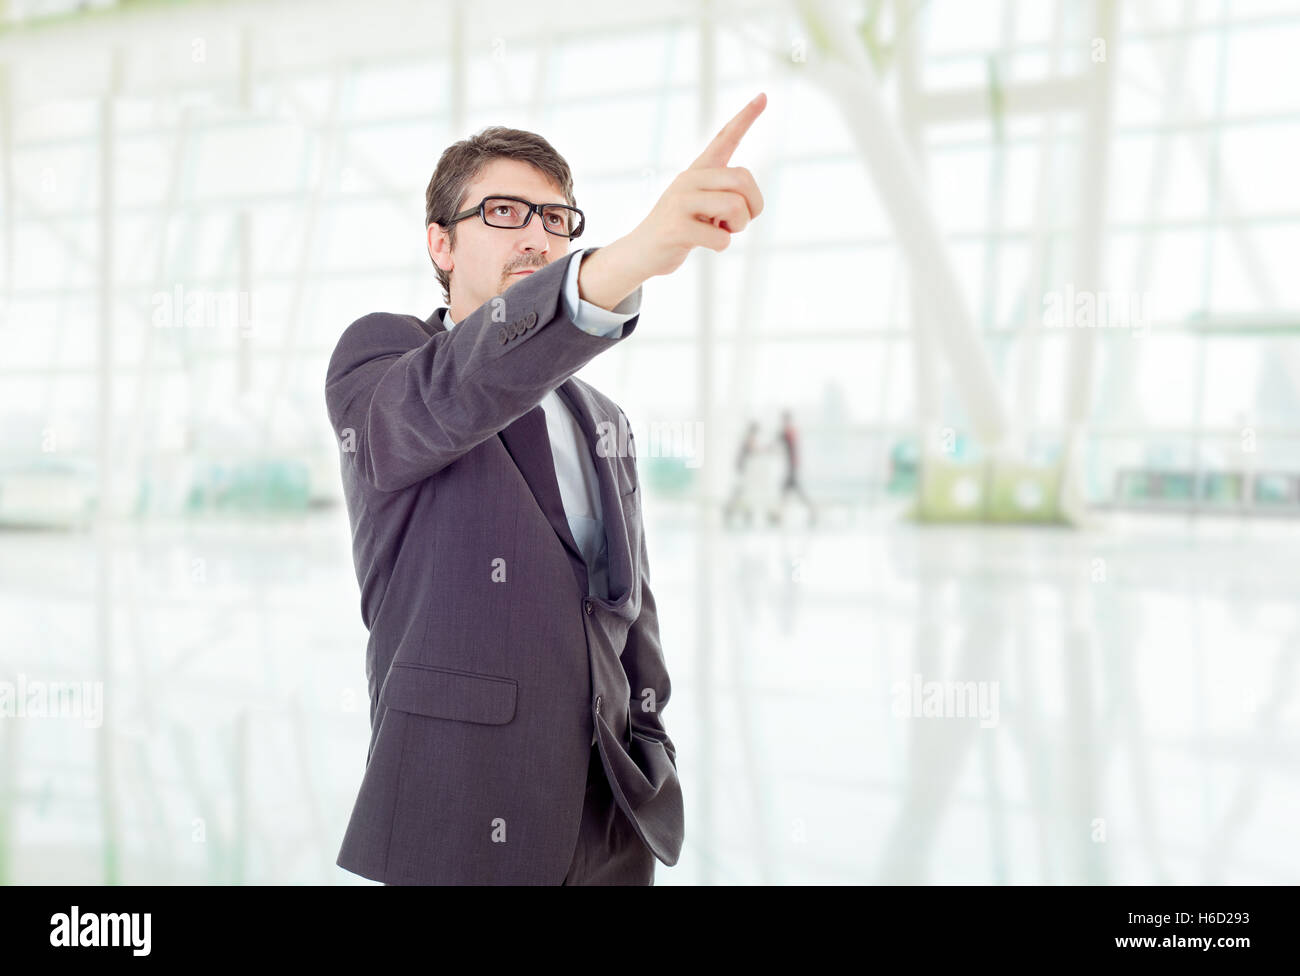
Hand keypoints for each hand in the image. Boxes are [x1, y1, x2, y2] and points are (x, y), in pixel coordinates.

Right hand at [627, 92, 766, 277]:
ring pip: (735, 207)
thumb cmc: (681, 229)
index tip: (763, 95)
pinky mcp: (676, 228)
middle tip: (740, 221)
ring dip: (737, 228)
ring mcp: (680, 202)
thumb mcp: (702, 206)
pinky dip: (721, 246)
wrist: (641, 253)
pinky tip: (704, 244)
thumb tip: (749, 203)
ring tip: (720, 231)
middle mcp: (688, 179)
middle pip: (743, 178)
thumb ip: (723, 196)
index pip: (724, 138)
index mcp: (698, 171)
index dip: (746, 118)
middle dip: (753, 205)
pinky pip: (721, 238)